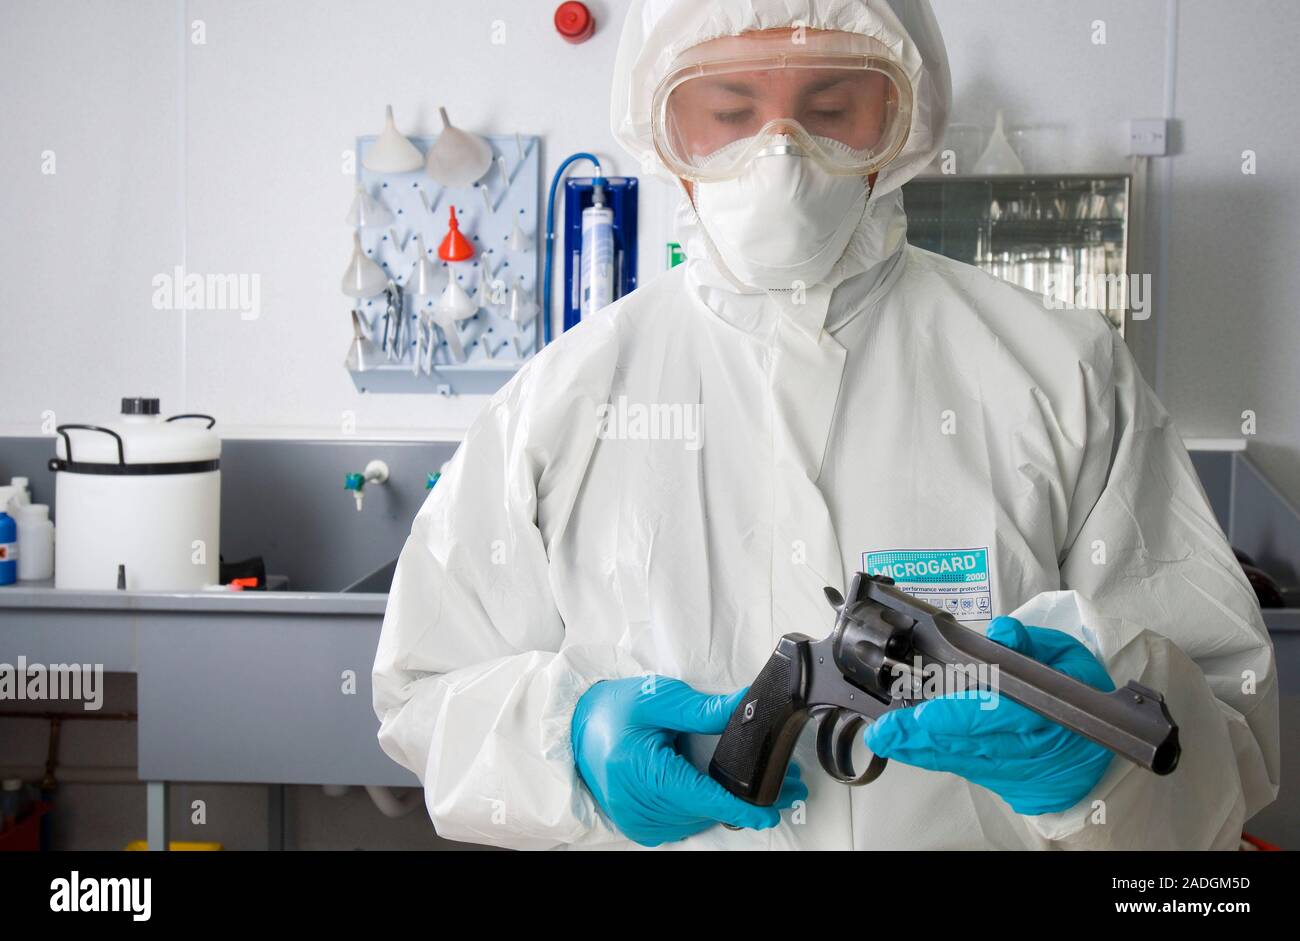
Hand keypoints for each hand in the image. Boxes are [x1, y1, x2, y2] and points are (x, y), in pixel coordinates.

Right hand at [572, 676, 807, 845]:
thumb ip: (704, 710)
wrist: (578, 723)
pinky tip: (705, 790)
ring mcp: (632, 818)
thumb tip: (746, 706)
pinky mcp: (635, 825)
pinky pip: (678, 826)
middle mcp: (633, 802)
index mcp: (639, 769)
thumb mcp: (661, 699)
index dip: (738, 807)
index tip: (769, 812)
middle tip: (780, 784)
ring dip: (720, 807)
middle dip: (740, 800)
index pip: (700, 796)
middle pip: (702, 811)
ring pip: (693, 821)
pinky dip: (696, 811)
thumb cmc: (616, 708)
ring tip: (748, 787)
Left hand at [864, 617, 1114, 814]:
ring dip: (916, 748)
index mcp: (1043, 714)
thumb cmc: (1079, 695)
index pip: (996, 714)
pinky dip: (927, 757)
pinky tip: (900, 747)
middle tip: (886, 729)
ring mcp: (1007, 766)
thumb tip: (1002, 632)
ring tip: (883, 737)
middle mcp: (1022, 745)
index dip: (958, 716)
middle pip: (966, 740)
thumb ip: (1033, 643)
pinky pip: (957, 766)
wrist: (1096, 761)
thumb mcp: (1069, 658)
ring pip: (956, 756)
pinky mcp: (995, 776)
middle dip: (922, 735)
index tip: (925, 715)